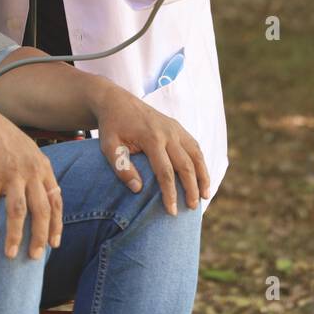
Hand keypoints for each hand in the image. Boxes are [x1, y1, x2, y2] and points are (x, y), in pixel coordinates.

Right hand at [0, 100, 62, 258]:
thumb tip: (47, 197)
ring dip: (14, 235)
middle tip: (34, 257)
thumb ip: (38, 173)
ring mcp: (11, 173)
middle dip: (39, 236)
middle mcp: (31, 171)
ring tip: (10, 254)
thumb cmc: (2, 141)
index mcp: (42, 168)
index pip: (55, 201)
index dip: (56, 224)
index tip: (54, 244)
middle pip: (41, 210)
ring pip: (17, 211)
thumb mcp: (28, 153)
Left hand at [92, 82, 209, 213]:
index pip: (165, 172)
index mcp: (152, 138)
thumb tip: (137, 189)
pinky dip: (201, 163)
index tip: (171, 211)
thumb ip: (121, 167)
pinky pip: (195, 147)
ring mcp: (176, 129)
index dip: (170, 193)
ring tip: (205, 196)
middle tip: (192, 208)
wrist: (118, 101)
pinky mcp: (178, 127)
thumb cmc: (112, 127)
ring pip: (196, 155)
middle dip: (191, 188)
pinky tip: (202, 177)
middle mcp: (168, 133)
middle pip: (186, 165)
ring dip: (203, 176)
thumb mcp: (108, 146)